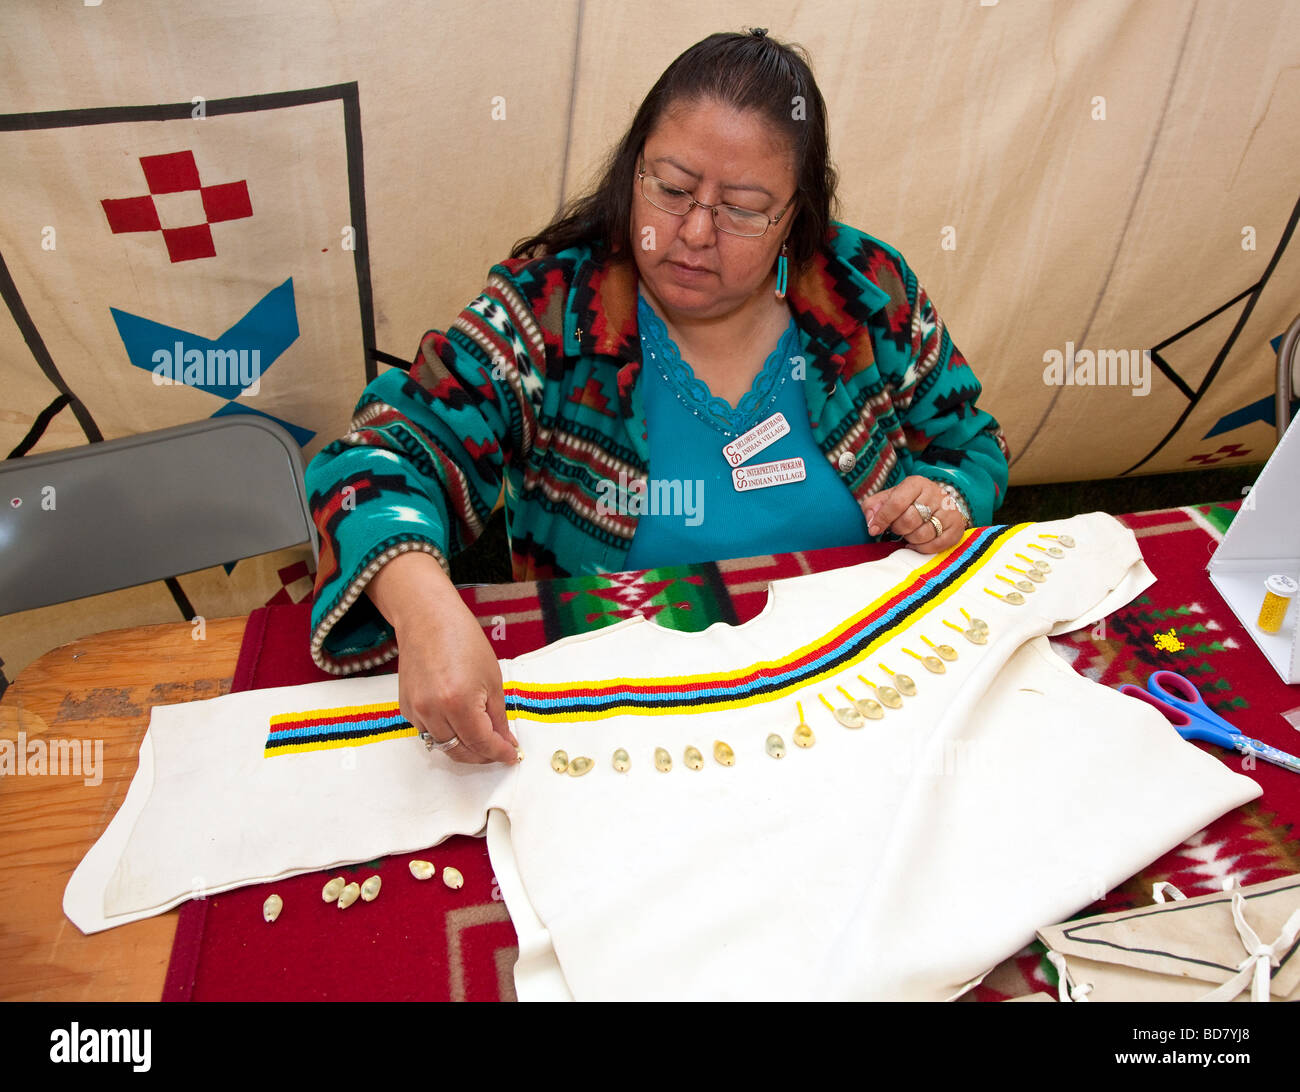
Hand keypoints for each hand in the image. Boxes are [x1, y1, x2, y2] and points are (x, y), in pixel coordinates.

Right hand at [367, 552, 518, 765]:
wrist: (428, 619)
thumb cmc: (464, 640)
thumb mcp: (492, 679)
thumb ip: (498, 716)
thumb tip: (505, 742)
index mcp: (459, 702)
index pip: (481, 743)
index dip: (499, 753)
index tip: (512, 756)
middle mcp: (433, 711)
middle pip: (460, 751)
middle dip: (482, 755)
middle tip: (499, 750)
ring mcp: (416, 710)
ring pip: (442, 746)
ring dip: (464, 748)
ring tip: (481, 737)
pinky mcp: (406, 707)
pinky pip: (428, 732)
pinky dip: (445, 734)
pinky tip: (458, 723)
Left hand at [863, 475, 966, 553]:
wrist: (938, 503)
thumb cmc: (908, 502)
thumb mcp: (888, 498)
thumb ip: (873, 507)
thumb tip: (871, 523)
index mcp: (916, 483)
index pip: (896, 503)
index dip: (883, 519)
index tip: (874, 530)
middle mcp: (935, 494)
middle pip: (909, 521)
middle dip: (898, 529)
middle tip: (897, 529)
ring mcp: (949, 510)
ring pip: (922, 534)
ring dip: (910, 539)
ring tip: (909, 533)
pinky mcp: (957, 526)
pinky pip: (937, 545)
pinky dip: (923, 548)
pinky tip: (917, 543)